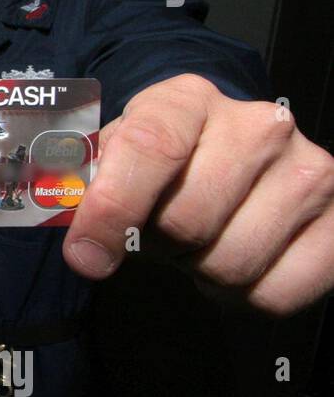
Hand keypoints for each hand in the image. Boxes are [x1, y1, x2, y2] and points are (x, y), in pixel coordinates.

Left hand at [64, 73, 333, 315]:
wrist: (233, 153)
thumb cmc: (164, 162)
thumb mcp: (118, 156)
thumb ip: (93, 191)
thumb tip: (88, 251)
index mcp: (189, 100)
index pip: (152, 147)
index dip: (113, 208)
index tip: (87, 255)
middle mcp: (259, 126)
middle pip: (189, 219)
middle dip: (160, 244)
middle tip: (161, 235)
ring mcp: (309, 170)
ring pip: (232, 262)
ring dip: (201, 270)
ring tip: (200, 244)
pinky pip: (278, 292)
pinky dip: (245, 296)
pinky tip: (238, 262)